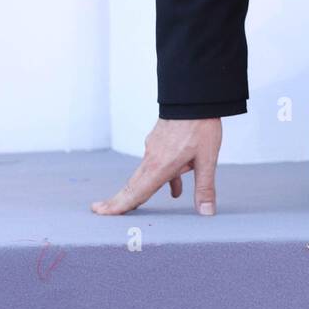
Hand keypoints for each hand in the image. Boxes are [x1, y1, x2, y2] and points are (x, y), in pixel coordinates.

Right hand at [91, 117, 221, 215]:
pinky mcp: (160, 140)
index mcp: (160, 166)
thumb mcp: (207, 159)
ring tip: (142, 203)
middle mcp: (152, 158)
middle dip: (119, 200)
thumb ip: (205, 187)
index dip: (118, 206)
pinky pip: (156, 163)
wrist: (194, 96)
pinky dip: (162, 176)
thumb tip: (206, 212)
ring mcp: (154, 147)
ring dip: (144, 189)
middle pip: (133, 185)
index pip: (136, 193)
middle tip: (101, 210)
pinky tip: (176, 185)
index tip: (100, 212)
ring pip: (146, 174)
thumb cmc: (200, 126)